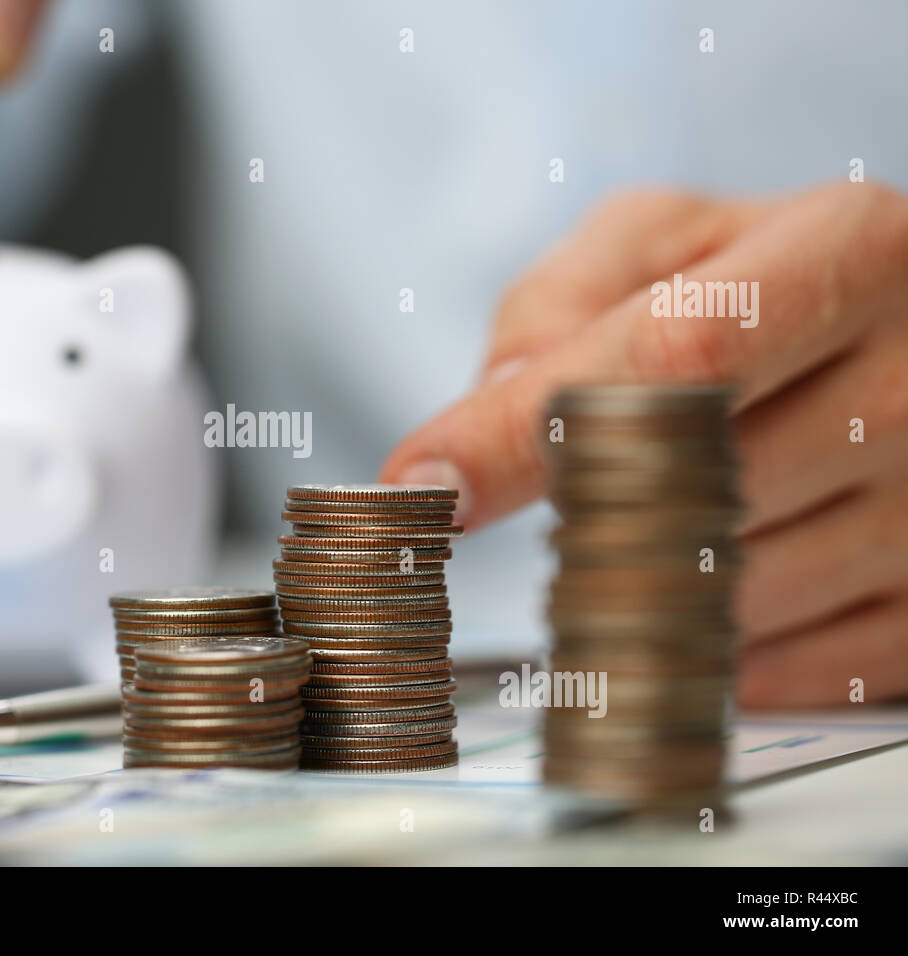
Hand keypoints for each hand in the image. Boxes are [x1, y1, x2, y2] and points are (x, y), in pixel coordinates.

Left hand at [380, 182, 907, 708]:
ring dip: (635, 574)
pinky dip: (699, 636)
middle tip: (565, 489)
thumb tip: (478, 431)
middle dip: (579, 506)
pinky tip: (711, 568)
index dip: (531, 434)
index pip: (675, 361)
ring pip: (721, 598)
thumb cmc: (756, 285)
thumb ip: (554, 305)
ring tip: (662, 507)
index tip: (425, 489)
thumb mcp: (655, 245)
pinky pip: (770, 670)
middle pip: (687, 492)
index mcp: (850, 251)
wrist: (891, 341)